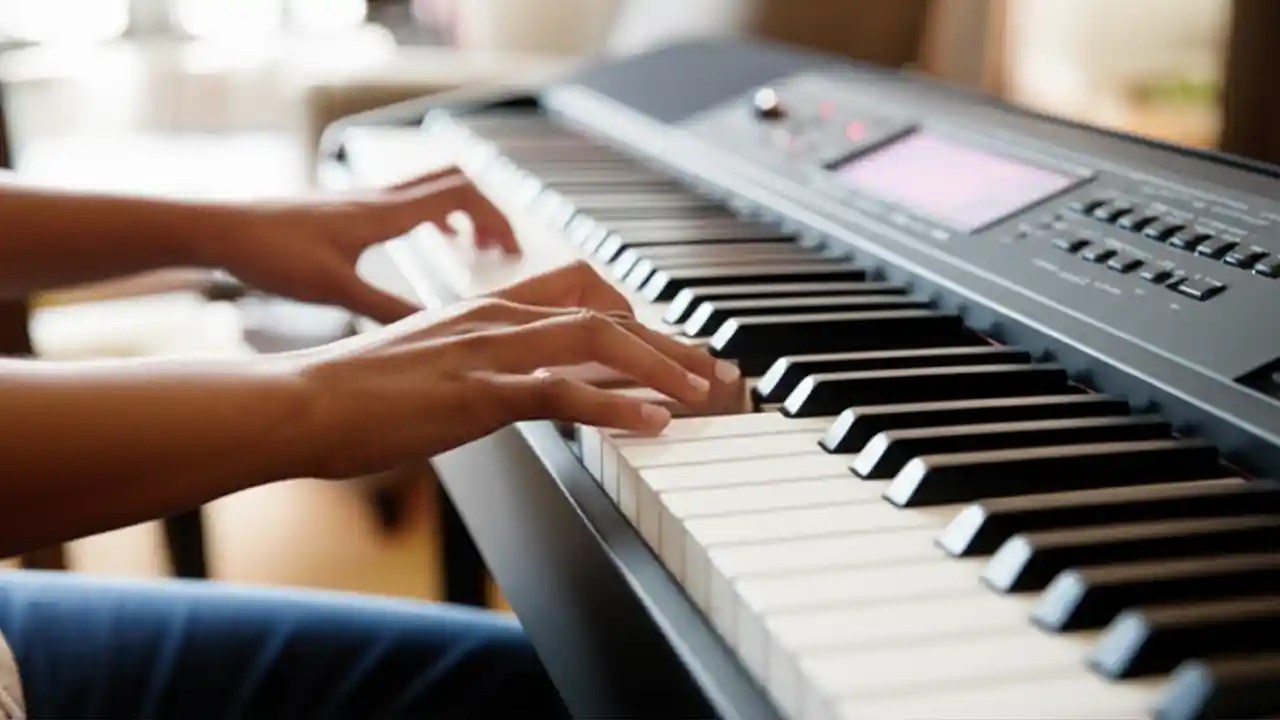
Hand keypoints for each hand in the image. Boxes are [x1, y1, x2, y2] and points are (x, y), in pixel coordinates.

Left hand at [209, 167, 516, 323]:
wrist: (218, 230)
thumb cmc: (270, 254)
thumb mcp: (336, 290)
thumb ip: (388, 309)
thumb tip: (436, 328)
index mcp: (384, 213)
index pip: (461, 193)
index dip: (496, 216)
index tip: (511, 249)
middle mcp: (377, 199)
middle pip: (451, 180)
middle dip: (485, 209)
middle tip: (500, 245)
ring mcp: (358, 201)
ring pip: (425, 188)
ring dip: (456, 211)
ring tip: (468, 245)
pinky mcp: (342, 211)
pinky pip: (400, 202)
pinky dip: (425, 217)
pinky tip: (414, 246)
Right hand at [288, 265, 739, 479]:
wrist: (298, 402)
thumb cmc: (352, 391)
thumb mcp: (426, 363)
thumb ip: (474, 366)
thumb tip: (510, 391)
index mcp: (483, 307)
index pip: (576, 290)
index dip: (629, 312)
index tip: (661, 343)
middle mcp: (494, 317)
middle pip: (603, 312)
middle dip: (662, 340)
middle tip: (704, 368)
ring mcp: (488, 351)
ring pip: (596, 342)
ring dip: (657, 367)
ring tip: (697, 393)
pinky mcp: (478, 393)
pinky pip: (562, 393)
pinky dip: (615, 406)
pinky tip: (650, 422)